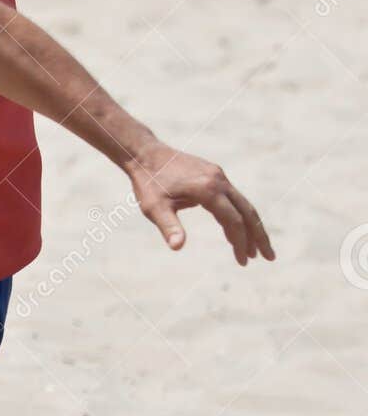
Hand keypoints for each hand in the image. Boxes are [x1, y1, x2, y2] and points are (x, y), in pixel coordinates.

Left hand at [127, 143, 273, 265]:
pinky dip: (240, 215)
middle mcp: (219, 181)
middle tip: (269, 257)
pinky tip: (237, 229)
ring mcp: (219, 176)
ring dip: (252, 227)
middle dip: (259, 236)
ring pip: (243, 204)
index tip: (243, 261)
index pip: (233, 221)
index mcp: (208, 190)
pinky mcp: (215, 175)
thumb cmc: (148, 183)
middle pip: (248, 212)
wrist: (146, 154)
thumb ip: (168, 226)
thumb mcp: (153, 208)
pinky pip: (234, 198)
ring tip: (255, 249)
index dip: (240, 242)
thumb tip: (178, 247)